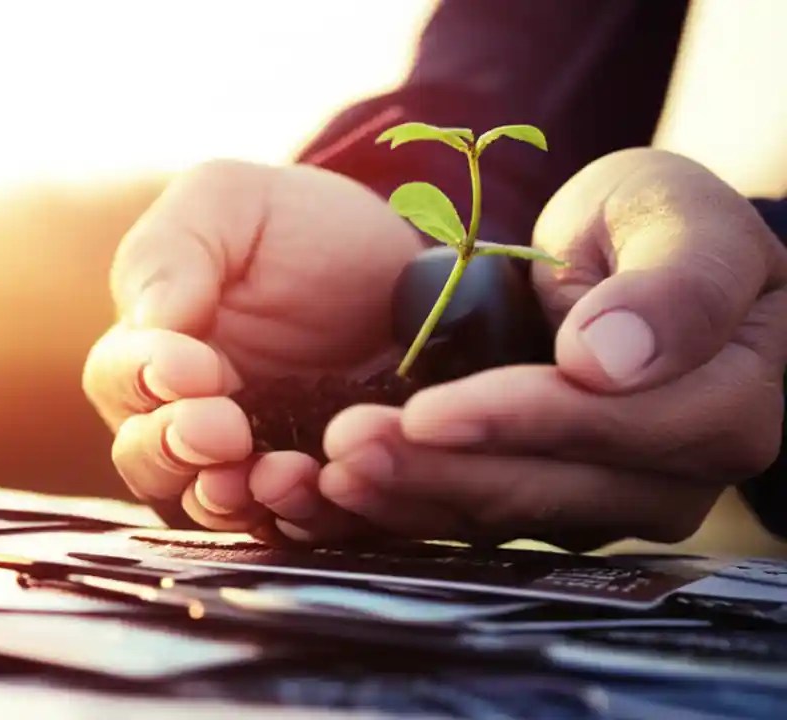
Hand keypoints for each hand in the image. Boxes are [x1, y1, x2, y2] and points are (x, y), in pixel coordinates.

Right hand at [82, 160, 420, 534]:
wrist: (402, 266)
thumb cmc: (300, 226)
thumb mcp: (233, 202)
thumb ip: (176, 249)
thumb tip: (151, 320)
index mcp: (151, 347)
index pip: (119, 377)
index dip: (144, 378)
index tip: (190, 365)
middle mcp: (182, 416)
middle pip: (146, 459)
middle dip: (176, 448)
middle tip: (221, 428)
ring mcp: (244, 461)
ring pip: (208, 504)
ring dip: (229, 495)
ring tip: (269, 472)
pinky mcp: (308, 490)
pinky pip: (288, 522)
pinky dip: (294, 515)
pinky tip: (318, 484)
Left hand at [319, 148, 786, 549]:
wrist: (618, 260)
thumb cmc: (653, 224)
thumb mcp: (676, 212)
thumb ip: (676, 280)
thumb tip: (607, 361)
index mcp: (728, 399)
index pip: (625, 426)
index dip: (524, 420)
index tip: (430, 410)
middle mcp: (675, 474)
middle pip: (553, 491)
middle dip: (442, 472)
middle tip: (347, 448)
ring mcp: (607, 501)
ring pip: (504, 519)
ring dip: (408, 499)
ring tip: (327, 475)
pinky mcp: (544, 510)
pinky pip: (469, 522)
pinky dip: (399, 511)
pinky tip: (332, 497)